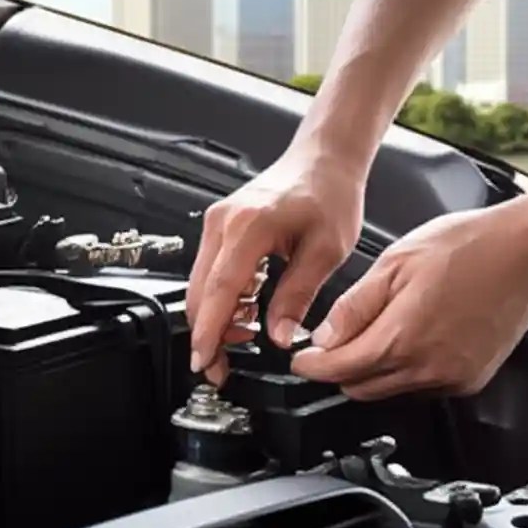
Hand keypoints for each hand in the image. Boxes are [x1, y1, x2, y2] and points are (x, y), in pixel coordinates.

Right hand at [187, 146, 364, 384]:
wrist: (323, 160)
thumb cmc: (329, 194)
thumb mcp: (325, 252)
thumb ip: (297, 296)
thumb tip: (277, 336)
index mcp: (248, 228)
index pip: (218, 290)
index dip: (209, 332)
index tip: (205, 361)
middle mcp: (223, 223)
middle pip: (199, 293)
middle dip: (207, 335)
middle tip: (221, 367)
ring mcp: (217, 223)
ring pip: (200, 285)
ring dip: (216, 317)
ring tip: (245, 336)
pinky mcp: (220, 227)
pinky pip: (209, 271)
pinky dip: (222, 298)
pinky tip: (247, 310)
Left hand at [291, 202, 527, 399]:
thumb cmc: (469, 246)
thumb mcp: (394, 264)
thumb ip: (354, 307)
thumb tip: (323, 337)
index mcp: (403, 338)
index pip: (338, 371)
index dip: (310, 366)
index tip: (301, 359)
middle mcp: (429, 368)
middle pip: (360, 388)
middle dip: (339, 369)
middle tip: (333, 342)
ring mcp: (453, 379)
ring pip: (390, 391)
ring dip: (372, 372)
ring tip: (376, 331)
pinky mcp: (472, 380)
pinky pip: (422, 389)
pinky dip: (405, 372)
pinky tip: (409, 339)